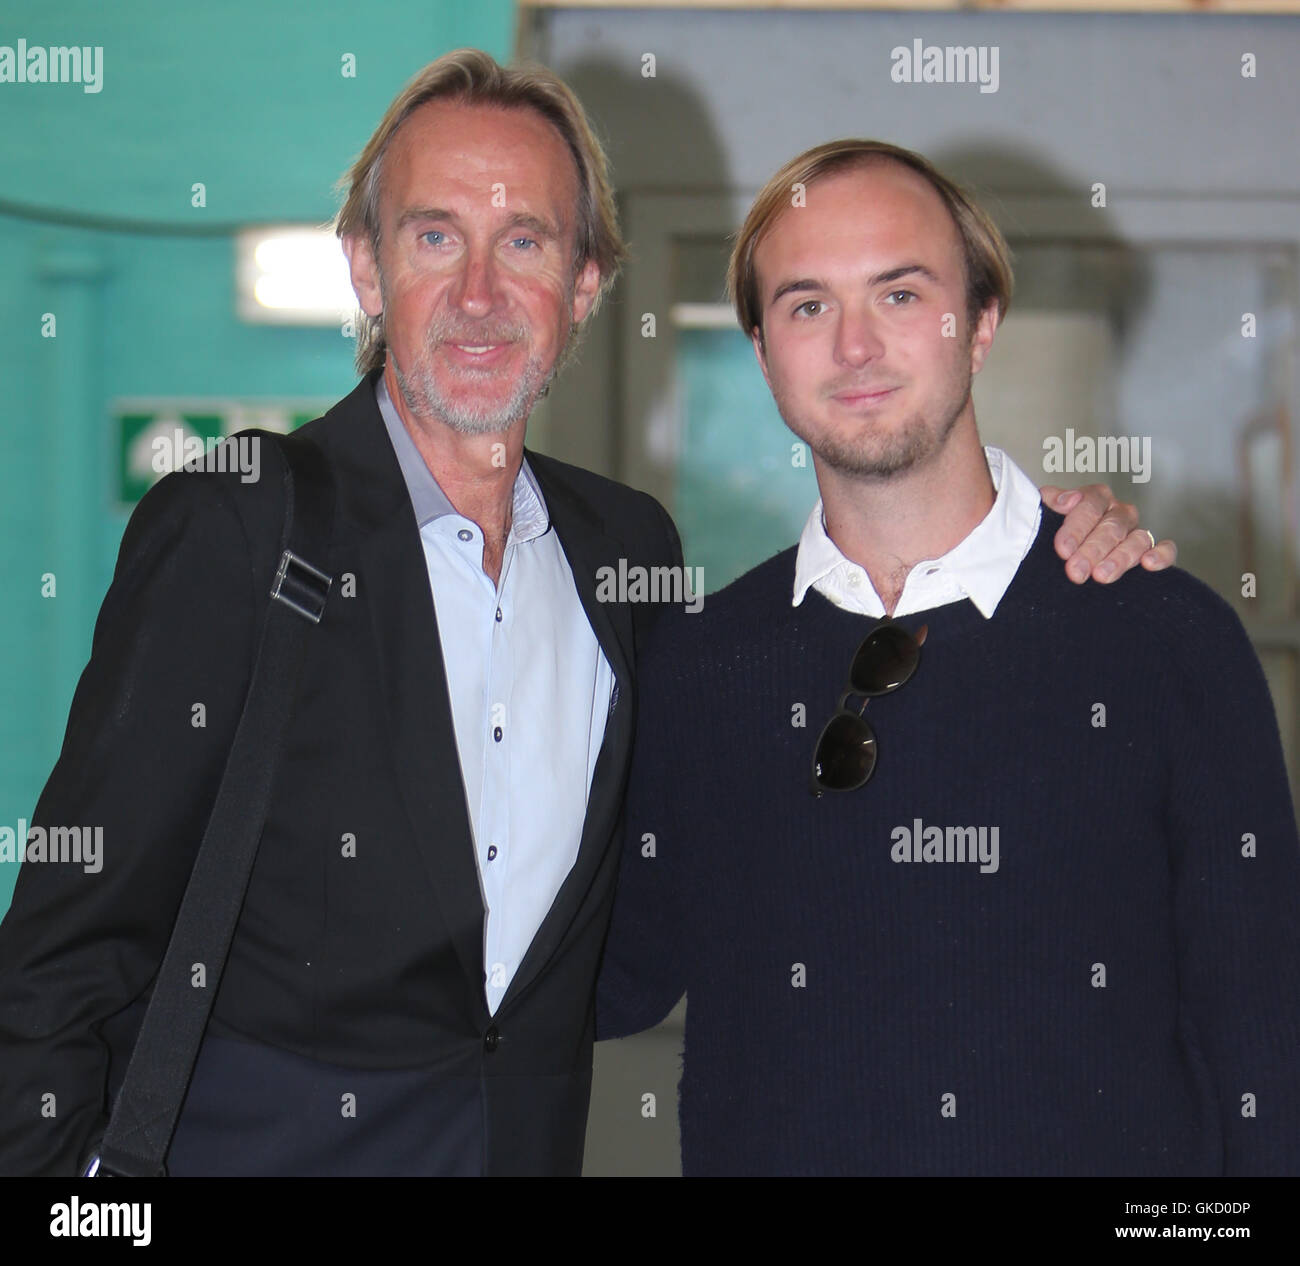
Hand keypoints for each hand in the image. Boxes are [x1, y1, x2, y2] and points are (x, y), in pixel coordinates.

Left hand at [1040, 484, 1176, 582]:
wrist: (1059, 556)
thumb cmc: (1051, 534)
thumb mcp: (1044, 517)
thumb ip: (1049, 504)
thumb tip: (1066, 501)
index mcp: (1095, 498)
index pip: (1090, 504)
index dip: (1077, 527)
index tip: (1062, 549)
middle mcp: (1118, 512)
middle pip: (1111, 526)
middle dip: (1092, 550)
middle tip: (1076, 571)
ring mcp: (1136, 531)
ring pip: (1137, 539)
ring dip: (1120, 558)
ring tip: (1101, 576)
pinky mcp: (1151, 551)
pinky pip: (1165, 549)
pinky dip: (1162, 554)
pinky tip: (1149, 564)